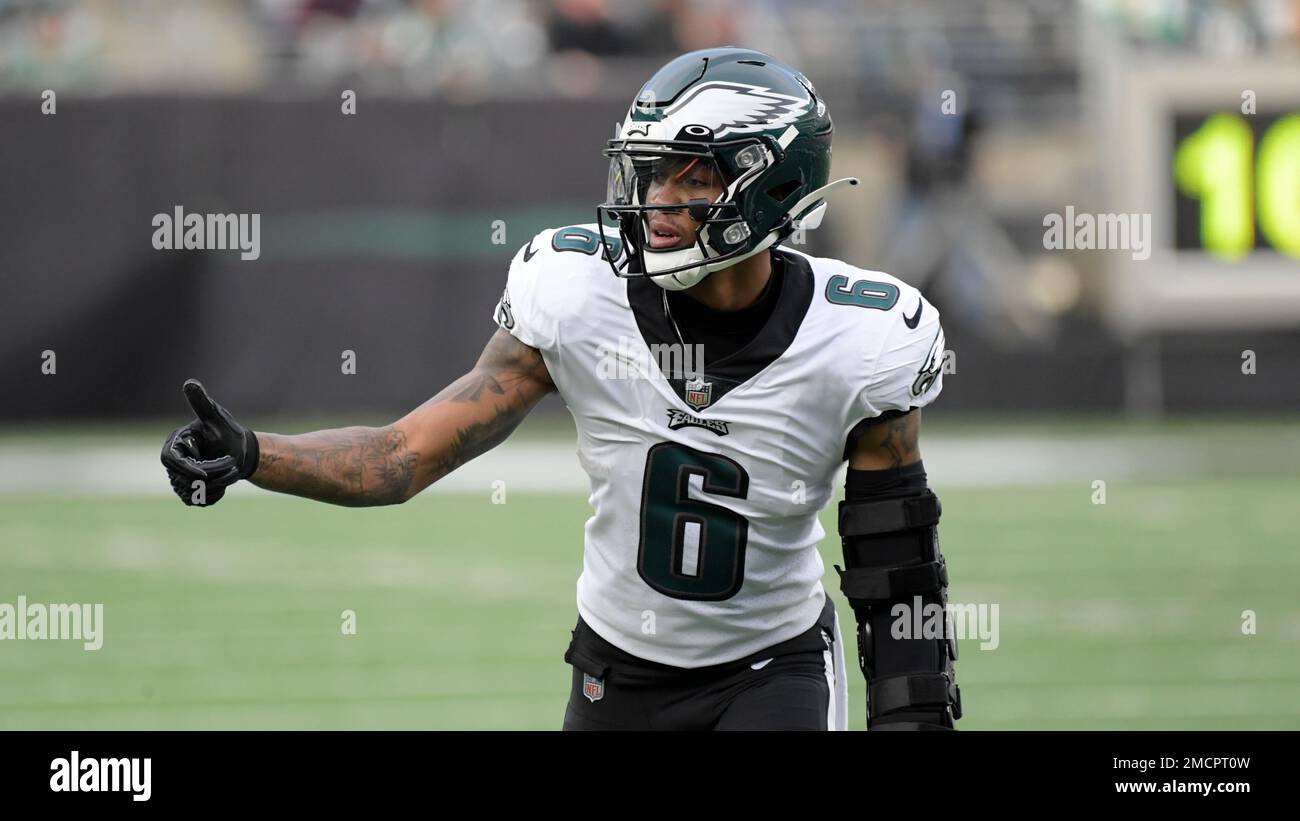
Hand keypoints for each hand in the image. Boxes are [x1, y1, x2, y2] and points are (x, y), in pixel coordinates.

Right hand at [160, 379, 258, 505]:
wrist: (242, 452)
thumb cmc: (229, 433)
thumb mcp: (217, 418)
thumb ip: (202, 404)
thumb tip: (190, 383)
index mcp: (175, 442)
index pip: (171, 461)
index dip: (189, 468)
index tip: (208, 471)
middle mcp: (173, 461)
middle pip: (185, 478)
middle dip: (213, 474)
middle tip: (232, 464)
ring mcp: (178, 477)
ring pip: (191, 492)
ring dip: (217, 485)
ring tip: (230, 470)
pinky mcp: (187, 490)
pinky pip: (197, 501)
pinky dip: (215, 494)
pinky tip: (224, 482)